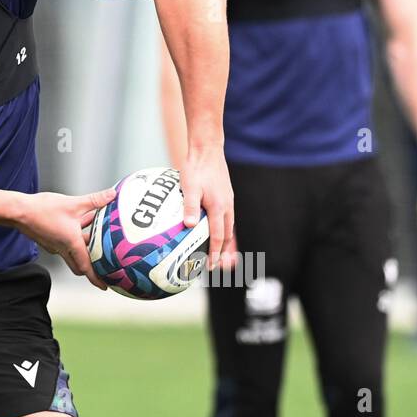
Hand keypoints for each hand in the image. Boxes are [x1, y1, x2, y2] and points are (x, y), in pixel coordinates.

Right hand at [14, 187, 117, 289]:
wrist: (19, 211)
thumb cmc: (42, 210)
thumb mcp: (73, 203)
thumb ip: (94, 200)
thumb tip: (112, 195)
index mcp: (72, 244)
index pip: (87, 267)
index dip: (97, 279)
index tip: (106, 287)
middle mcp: (63, 249)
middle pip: (80, 264)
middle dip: (91, 267)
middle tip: (103, 265)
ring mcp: (54, 245)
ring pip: (73, 253)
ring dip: (84, 248)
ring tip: (96, 237)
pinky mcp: (49, 240)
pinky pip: (66, 244)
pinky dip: (75, 239)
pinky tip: (79, 223)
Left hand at [180, 143, 235, 271]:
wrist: (208, 149)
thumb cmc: (196, 167)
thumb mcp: (189, 186)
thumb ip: (190, 206)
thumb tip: (189, 225)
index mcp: (219, 207)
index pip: (218, 236)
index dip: (215, 253)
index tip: (211, 266)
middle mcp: (227, 206)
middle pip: (227, 235)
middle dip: (222, 252)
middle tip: (216, 266)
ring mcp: (228, 200)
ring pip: (228, 226)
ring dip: (224, 241)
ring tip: (218, 253)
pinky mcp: (225, 195)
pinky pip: (226, 217)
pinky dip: (222, 228)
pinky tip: (214, 229)